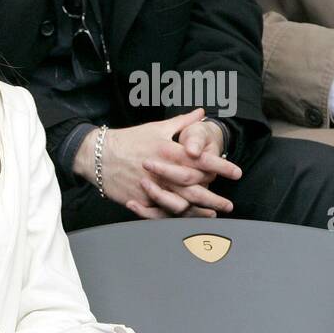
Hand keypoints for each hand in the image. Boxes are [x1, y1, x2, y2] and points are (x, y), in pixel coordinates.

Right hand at [79, 110, 238, 218]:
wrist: (97, 156)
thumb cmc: (129, 140)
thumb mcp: (156, 128)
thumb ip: (182, 123)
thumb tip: (201, 113)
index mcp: (168, 152)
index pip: (201, 160)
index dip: (221, 167)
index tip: (236, 172)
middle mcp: (162, 171)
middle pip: (194, 187)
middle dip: (214, 197)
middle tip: (229, 205)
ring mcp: (150, 187)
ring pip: (179, 203)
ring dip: (197, 211)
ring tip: (212, 214)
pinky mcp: (139, 199)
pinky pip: (159, 212)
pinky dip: (174, 217)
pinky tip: (185, 219)